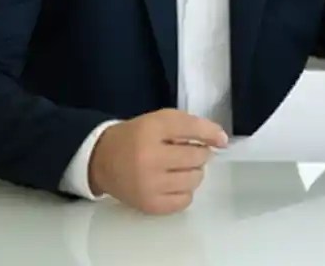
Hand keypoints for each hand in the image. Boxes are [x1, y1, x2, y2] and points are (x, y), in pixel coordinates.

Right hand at [89, 108, 227, 214]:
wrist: (101, 159)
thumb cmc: (137, 137)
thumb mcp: (161, 120)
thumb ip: (193, 125)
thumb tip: (222, 141)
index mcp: (152, 129)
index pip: (193, 129)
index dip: (212, 135)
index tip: (220, 141)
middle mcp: (149, 158)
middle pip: (198, 158)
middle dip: (199, 155)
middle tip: (186, 154)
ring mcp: (148, 184)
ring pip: (195, 179)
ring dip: (193, 173)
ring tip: (178, 168)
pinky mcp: (149, 204)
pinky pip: (185, 200)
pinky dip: (184, 191)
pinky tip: (172, 183)